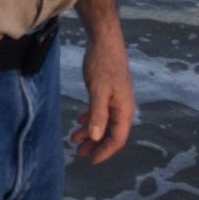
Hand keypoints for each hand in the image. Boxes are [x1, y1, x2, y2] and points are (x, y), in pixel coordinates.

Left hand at [71, 31, 133, 164]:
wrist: (104, 39)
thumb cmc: (102, 64)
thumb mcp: (98, 90)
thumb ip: (97, 114)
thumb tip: (96, 138)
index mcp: (124, 110)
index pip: (117, 138)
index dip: (104, 151)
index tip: (90, 160)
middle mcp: (122, 107)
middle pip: (110, 132)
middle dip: (95, 144)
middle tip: (78, 153)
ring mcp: (116, 98)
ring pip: (104, 122)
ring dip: (90, 132)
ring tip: (74, 138)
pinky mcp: (108, 90)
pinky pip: (100, 110)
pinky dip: (91, 117)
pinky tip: (80, 120)